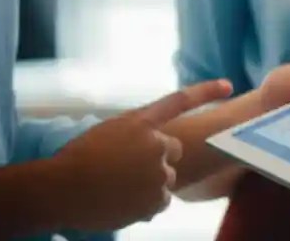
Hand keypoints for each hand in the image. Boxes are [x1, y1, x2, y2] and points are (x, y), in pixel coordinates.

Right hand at [50, 80, 232, 230]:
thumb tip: (155, 150)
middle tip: (129, 169)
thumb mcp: (107, 134)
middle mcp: (155, 142)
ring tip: (117, 187)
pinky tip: (121, 202)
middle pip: (174, 149)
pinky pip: (160, 202)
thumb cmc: (75, 161)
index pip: (180, 100)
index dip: (206, 91)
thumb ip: (135, 136)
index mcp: (139, 121)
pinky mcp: (158, 197)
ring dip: (148, 184)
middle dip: (160, 158)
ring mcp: (158, 171)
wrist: (60, 189)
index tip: (228, 84)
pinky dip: (145, 205)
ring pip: (165, 178)